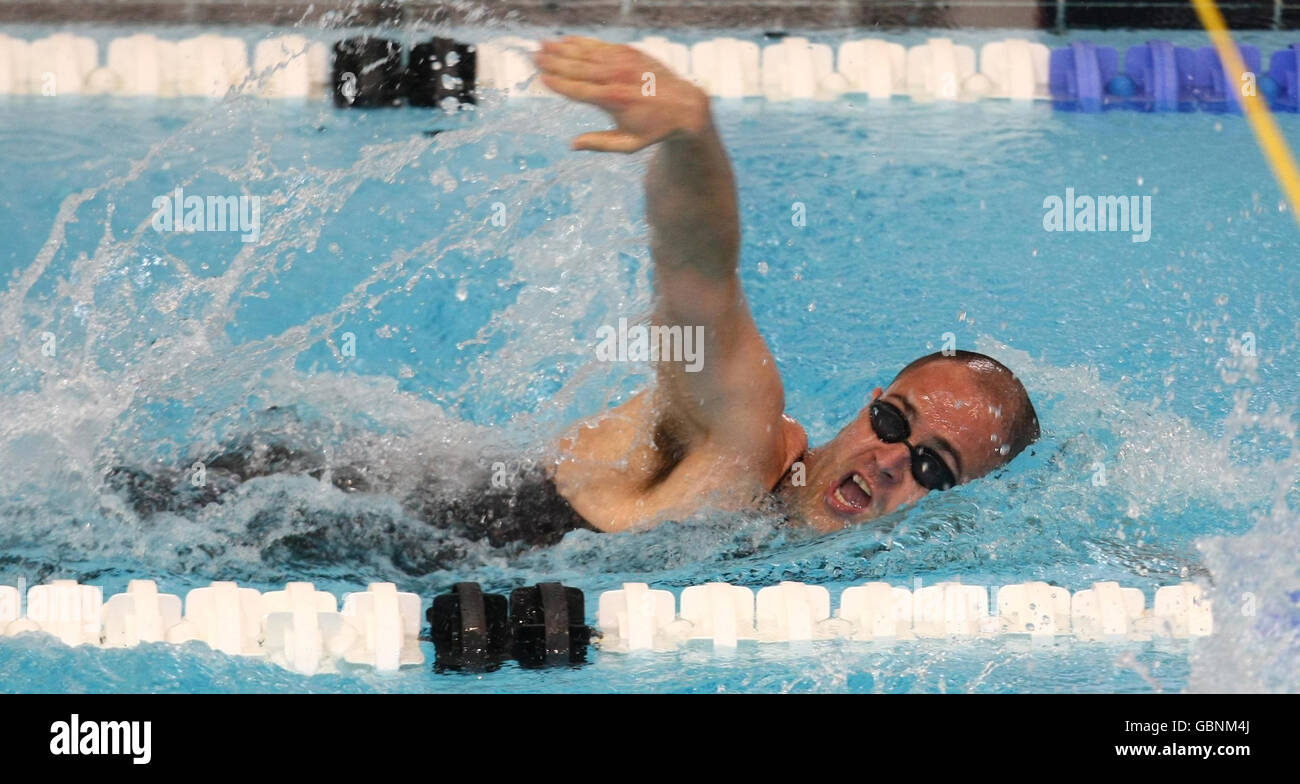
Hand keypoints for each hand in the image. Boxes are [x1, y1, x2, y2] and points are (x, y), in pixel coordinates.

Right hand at [535, 36, 710, 152]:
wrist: (684, 105)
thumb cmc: (654, 129)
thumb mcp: (629, 145)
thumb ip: (600, 144)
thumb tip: (572, 145)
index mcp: (613, 101)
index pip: (577, 90)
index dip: (558, 83)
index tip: (541, 78)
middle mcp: (616, 77)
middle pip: (578, 68)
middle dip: (554, 62)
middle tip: (534, 56)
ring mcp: (623, 62)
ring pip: (587, 53)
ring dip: (563, 48)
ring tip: (543, 44)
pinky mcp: (629, 52)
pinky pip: (600, 45)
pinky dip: (582, 42)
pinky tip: (567, 40)